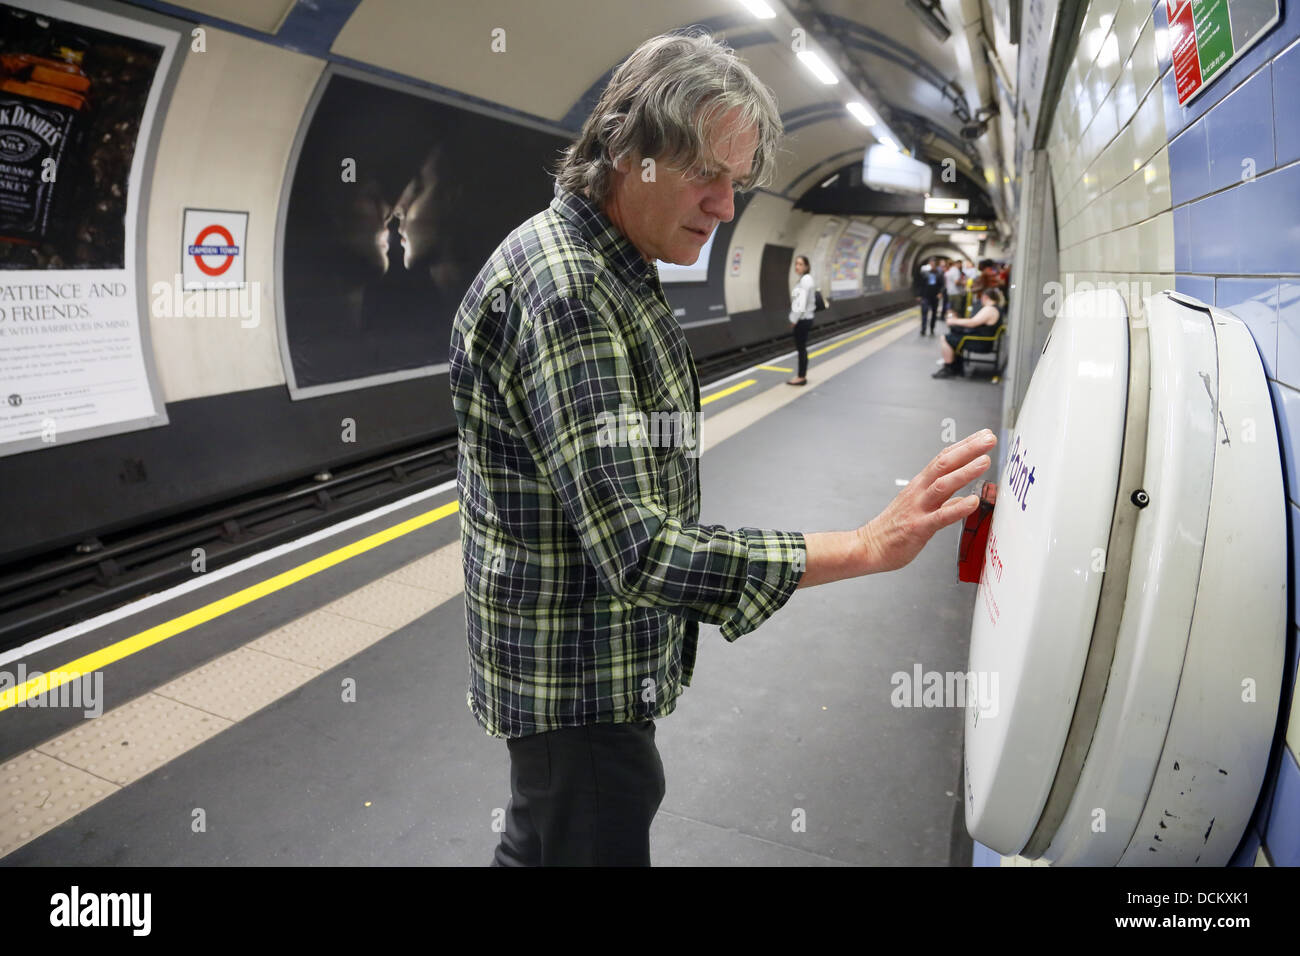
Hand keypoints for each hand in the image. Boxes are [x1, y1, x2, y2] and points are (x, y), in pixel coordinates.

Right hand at [857, 429, 995, 572]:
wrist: (869, 546)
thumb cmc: (893, 529)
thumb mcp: (918, 507)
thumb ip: (942, 501)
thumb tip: (961, 497)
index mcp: (920, 485)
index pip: (944, 458)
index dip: (964, 445)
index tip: (983, 435)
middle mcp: (919, 492)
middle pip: (944, 464)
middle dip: (968, 450)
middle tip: (988, 439)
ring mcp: (918, 508)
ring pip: (942, 485)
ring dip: (965, 472)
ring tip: (984, 462)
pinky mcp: (918, 528)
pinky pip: (940, 517)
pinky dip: (957, 508)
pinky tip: (972, 502)